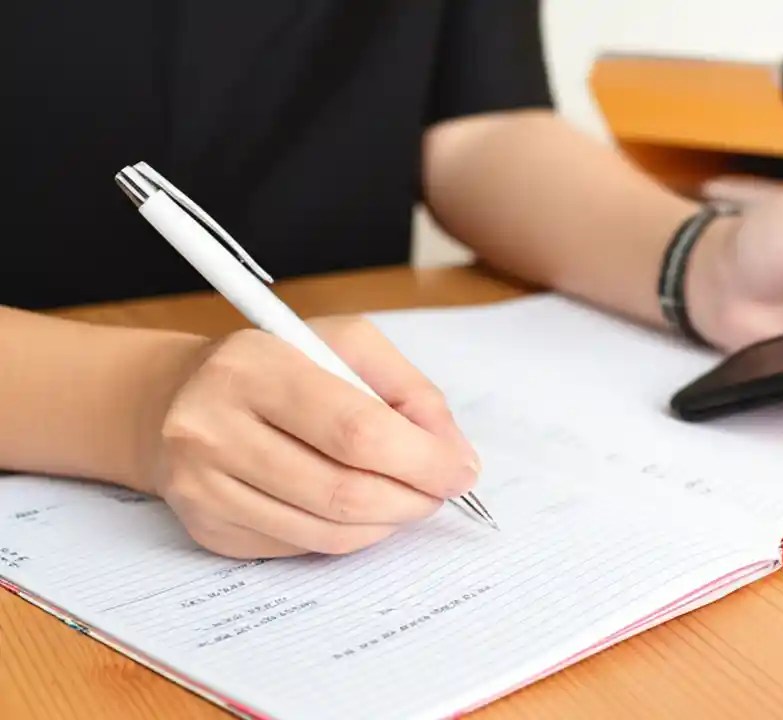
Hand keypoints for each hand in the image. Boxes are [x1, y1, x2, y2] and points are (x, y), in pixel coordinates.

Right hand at [136, 317, 478, 558]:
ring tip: (405, 497)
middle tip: (439, 491)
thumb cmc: (276, 366)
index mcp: (254, 366)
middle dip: (412, 498)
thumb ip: (409, 391)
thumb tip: (455, 456)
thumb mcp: (344, 346)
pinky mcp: (207, 528)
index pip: (356, 431)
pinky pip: (301, 547)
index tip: (459, 470)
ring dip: (386, 522)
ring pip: (327, 531)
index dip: (422, 459)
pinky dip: (347, 534)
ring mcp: (203, 485)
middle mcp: (214, 427)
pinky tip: (356, 507)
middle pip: (343, 490)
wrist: (172, 399)